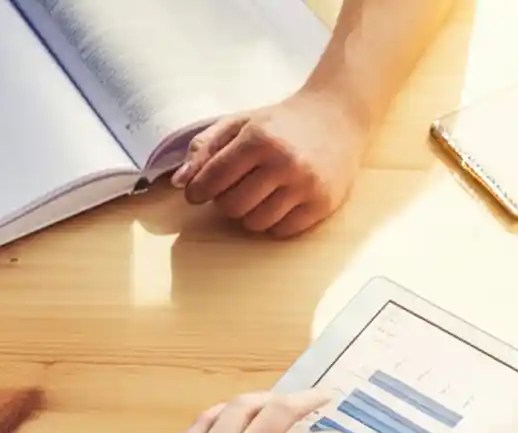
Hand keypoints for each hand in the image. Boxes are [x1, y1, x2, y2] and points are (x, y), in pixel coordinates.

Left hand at [171, 89, 368, 236]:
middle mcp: (284, 162)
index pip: (214, 178)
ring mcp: (306, 185)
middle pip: (232, 206)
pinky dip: (272, 222)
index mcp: (259, 138)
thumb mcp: (240, 122)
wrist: (337, 117)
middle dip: (225, 201)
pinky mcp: (323, 204)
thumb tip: (179, 183)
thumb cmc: (282, 122)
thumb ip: (205, 147)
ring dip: (248, 214)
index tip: (196, 193)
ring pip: (256, 223)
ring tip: (256, 196)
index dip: (198, 190)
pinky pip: (282, 231)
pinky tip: (277, 203)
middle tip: (233, 189)